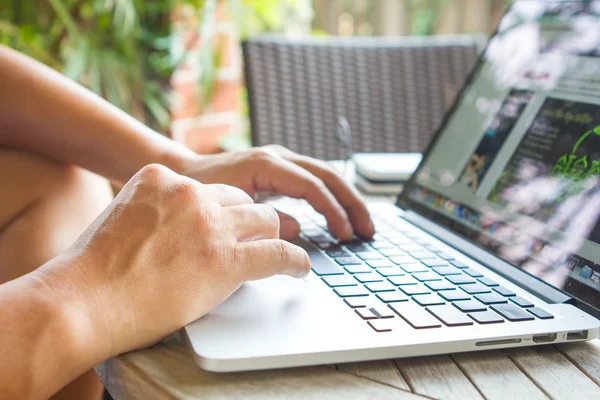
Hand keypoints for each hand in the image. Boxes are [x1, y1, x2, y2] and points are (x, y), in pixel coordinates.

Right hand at [35, 164, 309, 356]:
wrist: (84, 300)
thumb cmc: (93, 270)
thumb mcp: (121, 219)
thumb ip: (155, 213)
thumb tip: (178, 231)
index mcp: (162, 179)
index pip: (212, 189)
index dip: (225, 210)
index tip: (230, 222)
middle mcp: (191, 194)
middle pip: (243, 201)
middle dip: (251, 220)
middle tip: (257, 236)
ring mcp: (211, 224)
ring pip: (265, 220)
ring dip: (274, 236)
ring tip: (282, 250)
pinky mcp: (227, 259)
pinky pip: (277, 252)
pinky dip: (294, 260)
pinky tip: (299, 267)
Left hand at [182, 145, 374, 240]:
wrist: (182, 171)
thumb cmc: (199, 189)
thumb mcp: (228, 206)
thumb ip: (261, 218)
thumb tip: (295, 230)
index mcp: (267, 163)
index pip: (313, 186)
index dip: (333, 211)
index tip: (345, 234)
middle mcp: (278, 157)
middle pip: (328, 176)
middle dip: (351, 203)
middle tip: (368, 230)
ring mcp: (281, 160)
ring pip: (326, 175)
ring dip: (346, 200)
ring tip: (362, 226)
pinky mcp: (280, 169)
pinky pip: (315, 180)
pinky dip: (332, 198)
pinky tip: (340, 217)